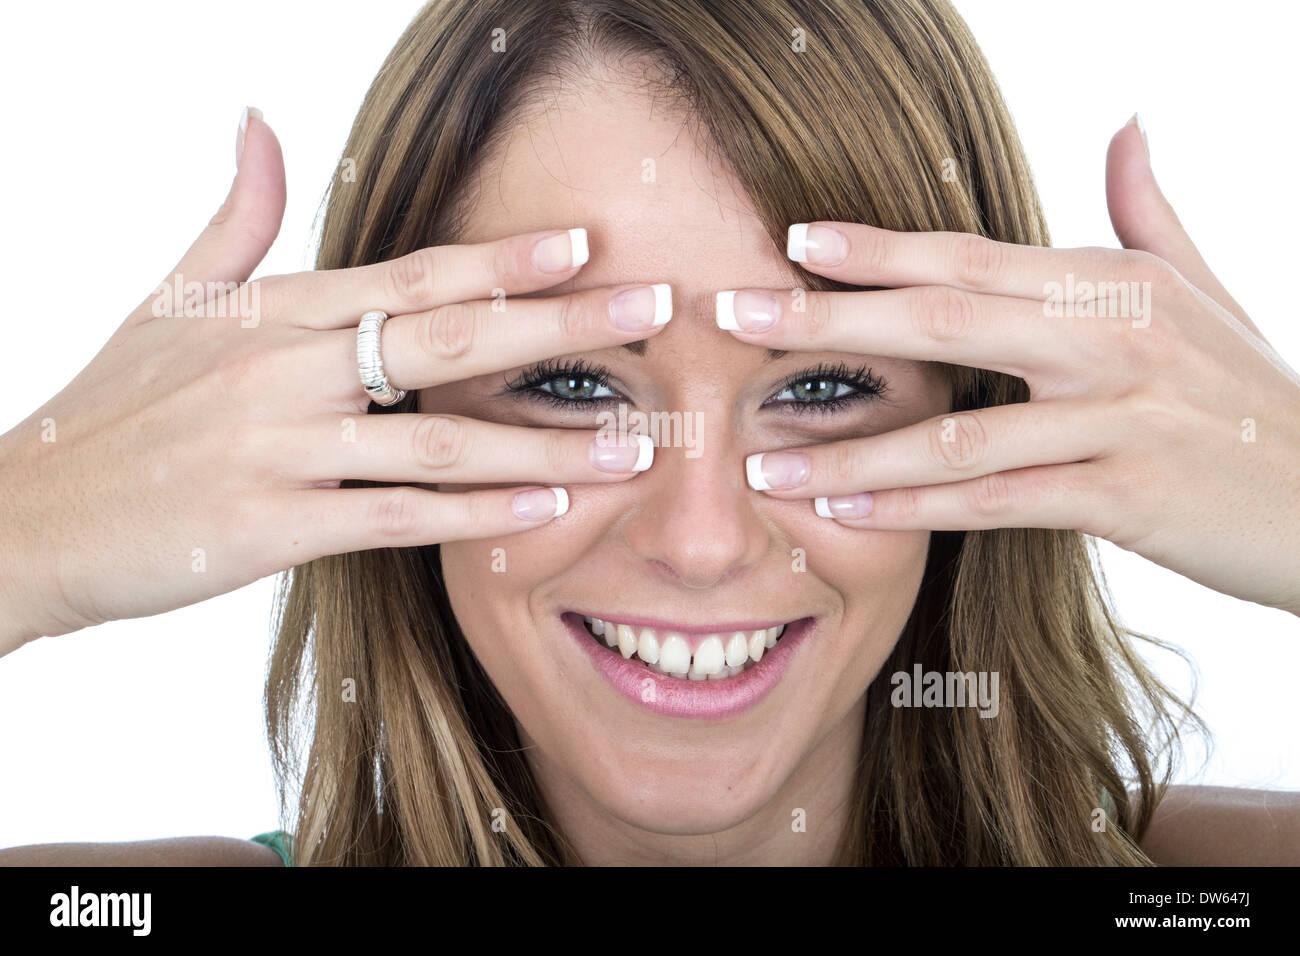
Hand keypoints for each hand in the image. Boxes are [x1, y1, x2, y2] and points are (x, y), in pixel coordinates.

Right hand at [0, 109, 666, 652]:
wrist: (31, 514)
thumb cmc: (112, 409)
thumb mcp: (167, 299)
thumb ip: (235, 218)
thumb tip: (257, 121)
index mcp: (274, 310)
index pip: (412, 274)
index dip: (504, 259)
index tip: (586, 245)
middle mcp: (285, 367)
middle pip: (449, 337)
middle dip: (560, 324)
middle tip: (653, 313)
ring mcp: (280, 446)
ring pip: (438, 438)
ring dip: (544, 440)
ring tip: (631, 444)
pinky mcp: (273, 525)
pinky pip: (397, 516)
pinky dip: (476, 515)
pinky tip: (544, 510)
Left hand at [719, 116, 1299, 615]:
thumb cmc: (1247, 390)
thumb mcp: (1202, 285)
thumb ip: (1146, 210)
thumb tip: (1126, 124)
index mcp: (1112, 281)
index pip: (971, 255)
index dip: (877, 247)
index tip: (791, 240)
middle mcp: (1112, 338)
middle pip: (944, 319)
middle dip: (828, 319)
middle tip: (733, 316)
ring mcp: (1120, 418)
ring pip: (957, 431)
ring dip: (850, 448)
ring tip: (763, 460)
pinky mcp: (1127, 496)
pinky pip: (998, 501)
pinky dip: (917, 509)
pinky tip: (848, 514)